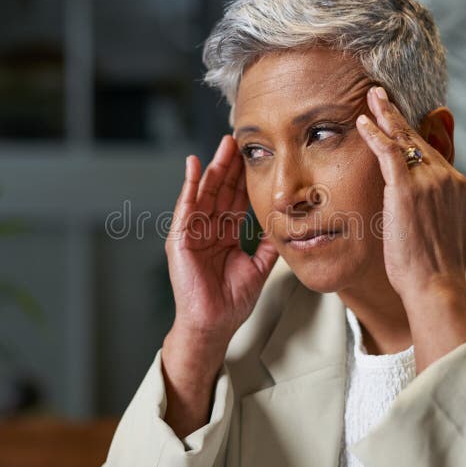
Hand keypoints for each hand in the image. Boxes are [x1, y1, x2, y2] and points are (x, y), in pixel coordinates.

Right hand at [165, 134, 278, 347]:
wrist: (214, 325)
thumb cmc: (231, 302)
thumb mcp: (258, 268)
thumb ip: (269, 247)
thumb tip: (285, 228)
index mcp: (224, 236)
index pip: (236, 201)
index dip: (244, 180)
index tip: (255, 158)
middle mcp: (208, 230)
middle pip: (220, 191)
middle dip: (230, 166)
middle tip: (238, 141)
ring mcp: (192, 233)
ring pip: (205, 193)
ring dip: (213, 168)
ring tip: (223, 146)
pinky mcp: (180, 239)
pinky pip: (185, 207)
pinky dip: (188, 185)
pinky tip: (193, 165)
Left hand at [355, 86, 465, 302]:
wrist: (437, 285)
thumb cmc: (444, 265)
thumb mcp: (464, 228)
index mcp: (455, 185)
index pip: (428, 151)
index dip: (412, 133)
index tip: (399, 119)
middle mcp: (444, 177)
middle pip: (415, 138)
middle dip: (396, 114)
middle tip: (380, 94)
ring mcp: (425, 181)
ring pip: (402, 139)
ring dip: (385, 114)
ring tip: (372, 97)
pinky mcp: (405, 189)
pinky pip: (388, 152)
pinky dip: (376, 134)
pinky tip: (362, 122)